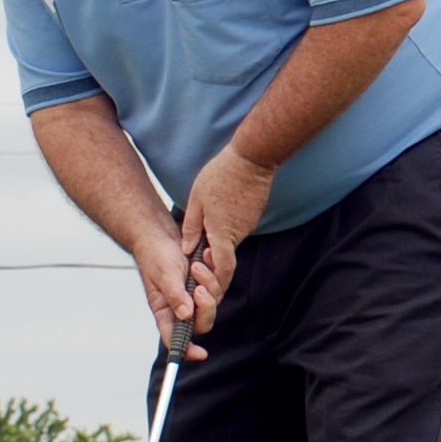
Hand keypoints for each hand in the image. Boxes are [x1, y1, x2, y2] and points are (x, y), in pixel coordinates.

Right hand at [130, 226, 205, 359]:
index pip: (175, 338)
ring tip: (196, 264)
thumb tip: (185, 316)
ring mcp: (194, 297)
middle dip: (206, 306)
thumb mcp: (164, 275)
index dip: (187, 350)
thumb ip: (175, 295)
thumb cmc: (156, 255)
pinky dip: (214, 273)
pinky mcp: (205, 285)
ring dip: (209, 283)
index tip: (200, 354)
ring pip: (213, 302)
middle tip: (198, 287)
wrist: (161, 236)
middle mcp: (181, 308)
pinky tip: (206, 257)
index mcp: (165, 311)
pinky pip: (219, 286)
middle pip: (203, 322)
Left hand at [177, 148, 275, 336]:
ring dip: (218, 242)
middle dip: (212, 262)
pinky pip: (238, 229)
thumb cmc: (222, 176)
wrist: (252, 158)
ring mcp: (248, 224)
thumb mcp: (196, 201)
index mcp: (222, 233)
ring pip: (231, 241)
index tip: (203, 282)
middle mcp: (239, 233)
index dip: (214, 279)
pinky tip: (219, 215)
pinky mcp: (253, 215)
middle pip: (226, 257)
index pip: (222, 268)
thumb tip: (187, 249)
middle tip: (198, 260)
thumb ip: (191, 228)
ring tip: (204, 230)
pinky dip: (227, 228)